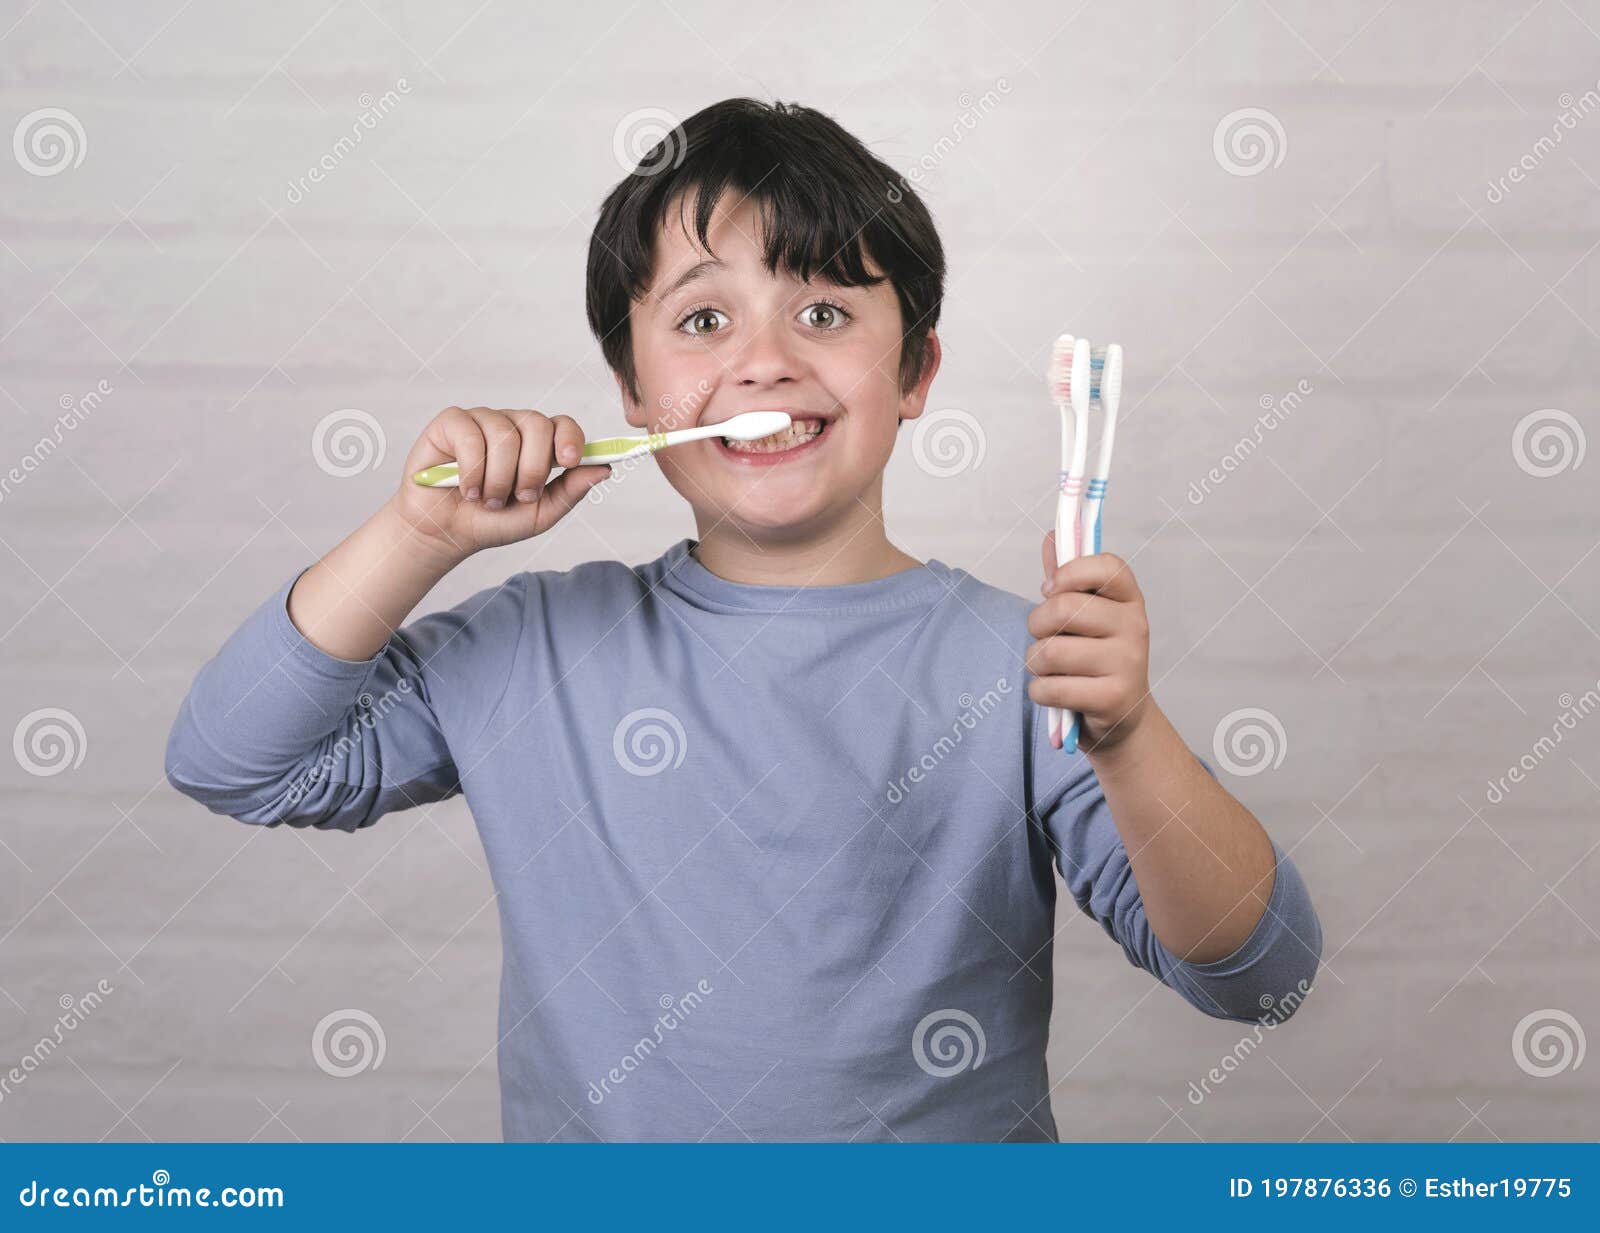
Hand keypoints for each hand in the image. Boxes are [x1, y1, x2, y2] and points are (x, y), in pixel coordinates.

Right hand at [390, 406, 610, 560]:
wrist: (446, 533)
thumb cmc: (493, 521)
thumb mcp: (540, 514)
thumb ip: (571, 491)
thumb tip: (604, 469)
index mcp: (538, 444)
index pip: (563, 424)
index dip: (570, 438)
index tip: (570, 460)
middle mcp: (513, 426)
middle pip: (537, 425)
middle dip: (532, 469)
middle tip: (520, 496)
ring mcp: (483, 420)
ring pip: (504, 435)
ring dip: (498, 479)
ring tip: (488, 500)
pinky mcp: (452, 422)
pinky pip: (471, 436)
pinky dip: (471, 471)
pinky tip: (466, 489)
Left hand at [1026, 530, 1152, 754]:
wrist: (1122, 717)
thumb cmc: (1095, 657)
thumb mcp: (1086, 616)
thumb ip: (1067, 579)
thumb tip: (1052, 538)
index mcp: (1130, 599)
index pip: (1106, 566)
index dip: (1070, 572)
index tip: (1050, 587)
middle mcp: (1135, 627)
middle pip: (1063, 609)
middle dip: (1036, 624)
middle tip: (1044, 636)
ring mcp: (1128, 664)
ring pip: (1050, 652)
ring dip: (1036, 663)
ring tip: (1051, 668)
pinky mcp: (1113, 699)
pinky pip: (1050, 688)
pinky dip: (1040, 692)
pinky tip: (1055, 692)